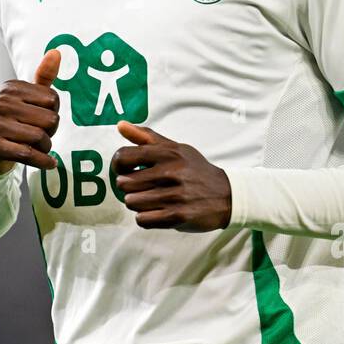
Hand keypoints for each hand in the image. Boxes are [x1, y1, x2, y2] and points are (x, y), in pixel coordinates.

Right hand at [0, 49, 61, 174]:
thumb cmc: (15, 121)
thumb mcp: (29, 98)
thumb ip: (43, 77)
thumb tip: (56, 52)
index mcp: (11, 87)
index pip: (53, 99)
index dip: (54, 113)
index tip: (41, 119)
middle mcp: (1, 102)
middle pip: (50, 119)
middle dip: (51, 132)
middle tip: (40, 135)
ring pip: (41, 138)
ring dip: (45, 148)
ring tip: (38, 147)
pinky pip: (29, 154)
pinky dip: (44, 161)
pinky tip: (50, 163)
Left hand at [111, 122, 231, 231]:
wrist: (226, 195)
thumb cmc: (195, 169)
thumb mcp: (176, 148)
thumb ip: (146, 137)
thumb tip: (120, 124)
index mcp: (168, 153)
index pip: (124, 156)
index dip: (117, 165)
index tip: (124, 169)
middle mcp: (171, 173)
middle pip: (124, 183)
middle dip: (127, 187)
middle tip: (138, 187)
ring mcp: (175, 195)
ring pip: (132, 202)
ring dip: (136, 203)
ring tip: (147, 199)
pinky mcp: (177, 216)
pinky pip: (143, 219)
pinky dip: (144, 217)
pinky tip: (154, 211)